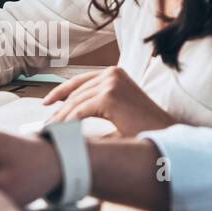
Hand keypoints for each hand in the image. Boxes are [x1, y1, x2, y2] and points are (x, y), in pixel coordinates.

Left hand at [43, 66, 174, 135]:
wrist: (165, 136)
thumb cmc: (144, 129)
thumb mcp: (116, 112)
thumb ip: (96, 109)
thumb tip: (71, 120)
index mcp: (115, 74)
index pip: (80, 81)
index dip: (61, 92)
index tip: (47, 102)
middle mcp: (112, 73)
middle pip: (75, 92)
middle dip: (58, 109)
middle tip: (46, 124)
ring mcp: (111, 83)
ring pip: (75, 102)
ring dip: (60, 118)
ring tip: (51, 132)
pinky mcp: (109, 96)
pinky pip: (79, 111)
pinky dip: (68, 123)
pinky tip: (61, 133)